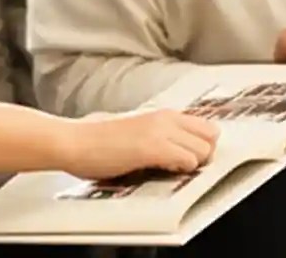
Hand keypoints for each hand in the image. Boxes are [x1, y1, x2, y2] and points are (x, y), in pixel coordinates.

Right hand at [59, 109, 217, 180]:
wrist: (73, 142)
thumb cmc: (97, 142)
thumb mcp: (136, 133)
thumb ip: (158, 137)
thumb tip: (177, 152)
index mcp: (161, 115)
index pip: (206, 127)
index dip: (201, 146)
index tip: (188, 158)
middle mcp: (165, 118)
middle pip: (212, 136)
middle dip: (203, 155)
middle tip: (181, 166)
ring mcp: (159, 131)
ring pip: (205, 149)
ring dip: (192, 164)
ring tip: (168, 169)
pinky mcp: (152, 147)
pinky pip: (188, 160)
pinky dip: (181, 169)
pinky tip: (161, 170)